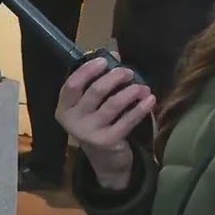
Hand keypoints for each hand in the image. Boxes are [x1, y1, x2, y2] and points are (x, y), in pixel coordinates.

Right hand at [56, 57, 155, 189]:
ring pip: (113, 104)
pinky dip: (140, 108)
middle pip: (95, 91)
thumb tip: (116, 56)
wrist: (104, 159)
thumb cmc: (96, 122)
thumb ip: (98, 79)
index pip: (72, 85)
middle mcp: (73, 121)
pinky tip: (150, 99)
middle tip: (128, 72)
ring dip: (130, 92)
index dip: (87, 70)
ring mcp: (90, 132)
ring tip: (141, 86)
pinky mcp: (108, 141)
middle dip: (114, 77)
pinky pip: (127, 120)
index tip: (104, 61)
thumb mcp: (90, 104)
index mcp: (64, 108)